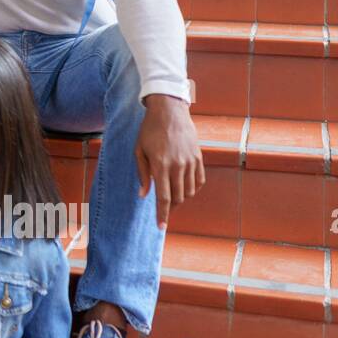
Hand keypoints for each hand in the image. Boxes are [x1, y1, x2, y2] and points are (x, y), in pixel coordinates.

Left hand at [135, 94, 204, 229]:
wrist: (169, 111)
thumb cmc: (149, 131)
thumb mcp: (139, 151)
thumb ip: (142, 174)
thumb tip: (144, 195)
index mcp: (160, 165)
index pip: (163, 197)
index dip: (162, 214)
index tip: (161, 226)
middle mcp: (178, 165)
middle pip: (177, 198)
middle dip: (170, 208)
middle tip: (163, 210)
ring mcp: (190, 162)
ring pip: (189, 192)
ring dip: (180, 199)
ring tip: (171, 197)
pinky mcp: (199, 158)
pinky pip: (198, 181)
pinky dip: (192, 189)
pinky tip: (183, 188)